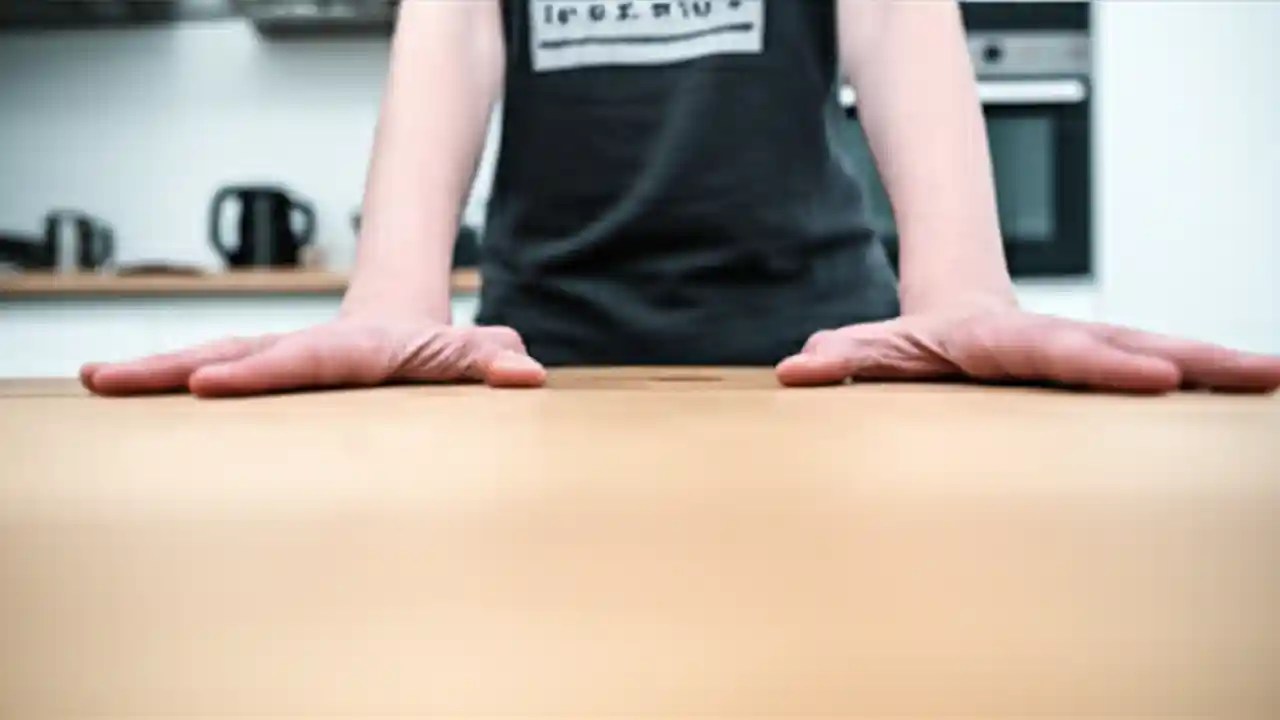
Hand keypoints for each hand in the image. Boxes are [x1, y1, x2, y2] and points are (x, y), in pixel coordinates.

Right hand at [80, 319, 545, 396]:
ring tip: (98, 381)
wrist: (405, 318)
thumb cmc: (445, 349)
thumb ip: (496, 361)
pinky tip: (113, 388)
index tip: (207, 382)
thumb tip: (526, 373)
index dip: (260, 373)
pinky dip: (167, 378)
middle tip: (114, 379)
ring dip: (158, 372)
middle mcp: (312, 349)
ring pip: (215, 359)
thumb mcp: (477, 353)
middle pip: (241, 355)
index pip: (307, 362)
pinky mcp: (265, 368)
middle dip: (178, 368)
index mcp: (361, 351)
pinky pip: (215, 371)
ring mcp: (282, 356)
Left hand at [776, 309, 1279, 392]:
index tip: (1156, 376)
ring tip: (1275, 377)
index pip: (1052, 351)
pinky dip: (1206, 377)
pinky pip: (1158, 366)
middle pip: (1125, 344)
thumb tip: (799, 370)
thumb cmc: (914, 339)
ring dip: (1216, 366)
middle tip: (1256, 373)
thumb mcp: (871, 346)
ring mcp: (1084, 347)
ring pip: (1156, 350)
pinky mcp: (1102, 361)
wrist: (953, 307)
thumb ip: (842, 357)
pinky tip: (1253, 391)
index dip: (1102, 364)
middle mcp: (1050, 340)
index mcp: (996, 340)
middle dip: (1190, 359)